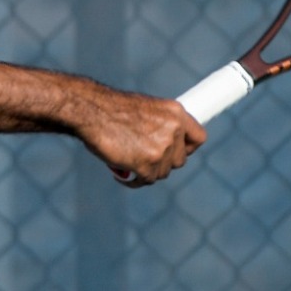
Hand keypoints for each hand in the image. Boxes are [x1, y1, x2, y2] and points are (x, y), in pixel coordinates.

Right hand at [81, 95, 205, 187]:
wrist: (91, 111)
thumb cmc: (113, 110)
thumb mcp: (147, 109)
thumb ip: (162, 125)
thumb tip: (169, 143)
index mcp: (176, 113)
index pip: (199, 137)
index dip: (188, 148)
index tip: (177, 151)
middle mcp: (174, 130)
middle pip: (179, 160)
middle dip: (163, 162)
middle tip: (144, 158)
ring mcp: (162, 149)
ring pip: (162, 172)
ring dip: (147, 171)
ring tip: (129, 161)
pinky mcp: (147, 164)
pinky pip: (146, 181)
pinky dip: (133, 181)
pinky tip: (121, 174)